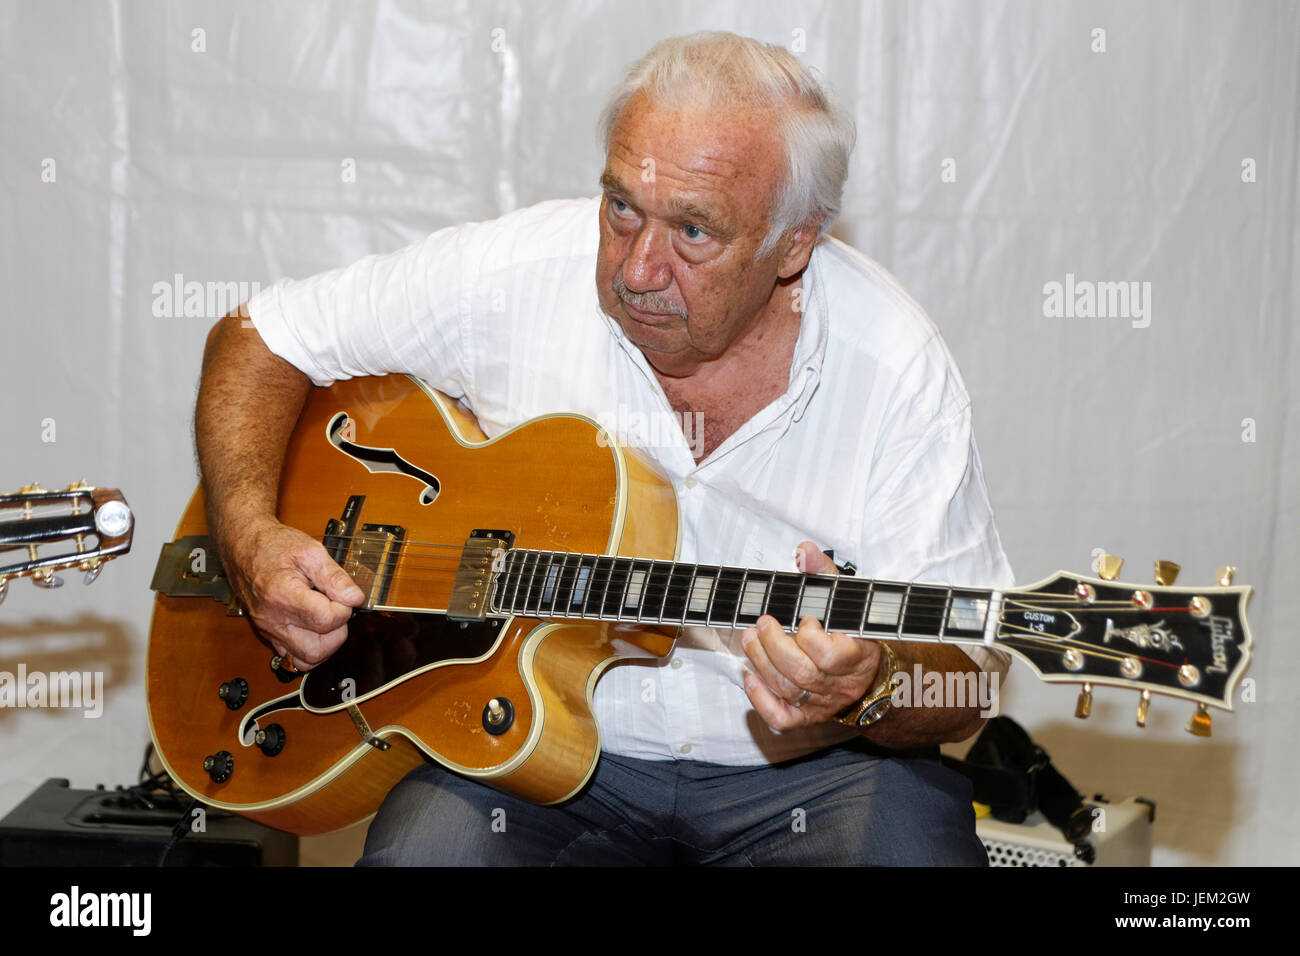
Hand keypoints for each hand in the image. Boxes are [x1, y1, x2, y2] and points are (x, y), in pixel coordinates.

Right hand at [219, 514, 365, 670]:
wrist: (242, 545)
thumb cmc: (272, 545)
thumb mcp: (310, 551)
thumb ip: (334, 576)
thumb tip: (354, 598)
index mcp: (282, 595)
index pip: (326, 620)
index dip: (344, 608)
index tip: (343, 594)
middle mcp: (272, 619)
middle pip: (316, 650)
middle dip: (337, 633)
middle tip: (337, 610)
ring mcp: (268, 629)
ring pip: (304, 660)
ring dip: (324, 646)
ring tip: (327, 620)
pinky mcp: (267, 633)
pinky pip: (291, 656)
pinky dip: (309, 647)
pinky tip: (314, 626)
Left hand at [741, 541, 881, 729]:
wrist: (868, 675)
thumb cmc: (851, 632)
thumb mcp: (844, 600)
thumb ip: (825, 574)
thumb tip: (804, 551)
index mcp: (856, 656)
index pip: (830, 656)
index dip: (811, 636)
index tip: (805, 618)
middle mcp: (839, 684)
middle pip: (801, 673)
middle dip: (775, 646)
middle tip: (763, 623)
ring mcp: (821, 703)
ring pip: (788, 690)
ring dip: (761, 663)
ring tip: (750, 638)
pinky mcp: (805, 717)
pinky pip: (783, 720)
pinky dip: (762, 702)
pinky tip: (750, 679)